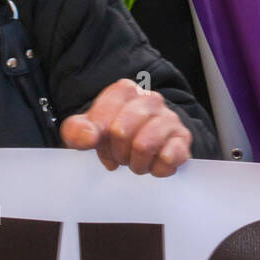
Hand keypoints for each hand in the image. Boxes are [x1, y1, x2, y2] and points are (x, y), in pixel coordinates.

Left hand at [60, 79, 192, 176]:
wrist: (143, 145)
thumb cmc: (112, 136)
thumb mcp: (86, 131)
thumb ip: (76, 131)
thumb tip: (89, 137)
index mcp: (124, 91)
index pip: (103, 121)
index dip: (99, 141)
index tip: (103, 144)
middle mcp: (150, 99)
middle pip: (121, 133)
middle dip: (117, 152)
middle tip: (121, 155)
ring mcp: (169, 117)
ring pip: (144, 146)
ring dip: (136, 163)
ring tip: (137, 160)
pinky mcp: (183, 138)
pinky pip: (168, 158)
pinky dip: (157, 169)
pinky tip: (154, 163)